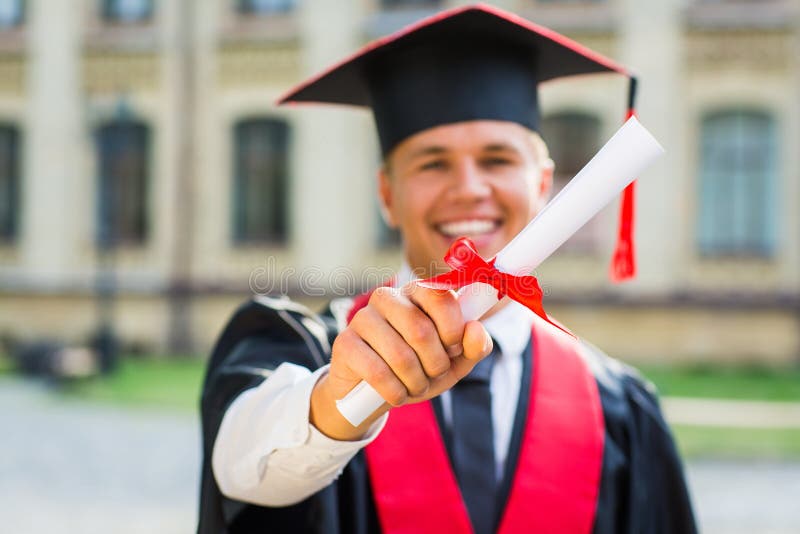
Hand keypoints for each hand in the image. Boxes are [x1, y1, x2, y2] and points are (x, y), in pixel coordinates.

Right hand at [310, 283, 492, 440]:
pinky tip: (396, 395)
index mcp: (417, 292)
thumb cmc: (418, 369)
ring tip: (415, 386)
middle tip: (433, 375)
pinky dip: (395, 392)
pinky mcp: (345, 343)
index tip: (453, 350)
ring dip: (416, 382)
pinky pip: (377, 372)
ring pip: (400, 355)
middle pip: (421, 330)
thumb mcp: (453, 362)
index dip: (453, 331)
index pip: (442, 297)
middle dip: (435, 364)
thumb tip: (476, 329)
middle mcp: (388, 297)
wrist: (373, 394)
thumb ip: (474, 346)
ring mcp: (363, 318)